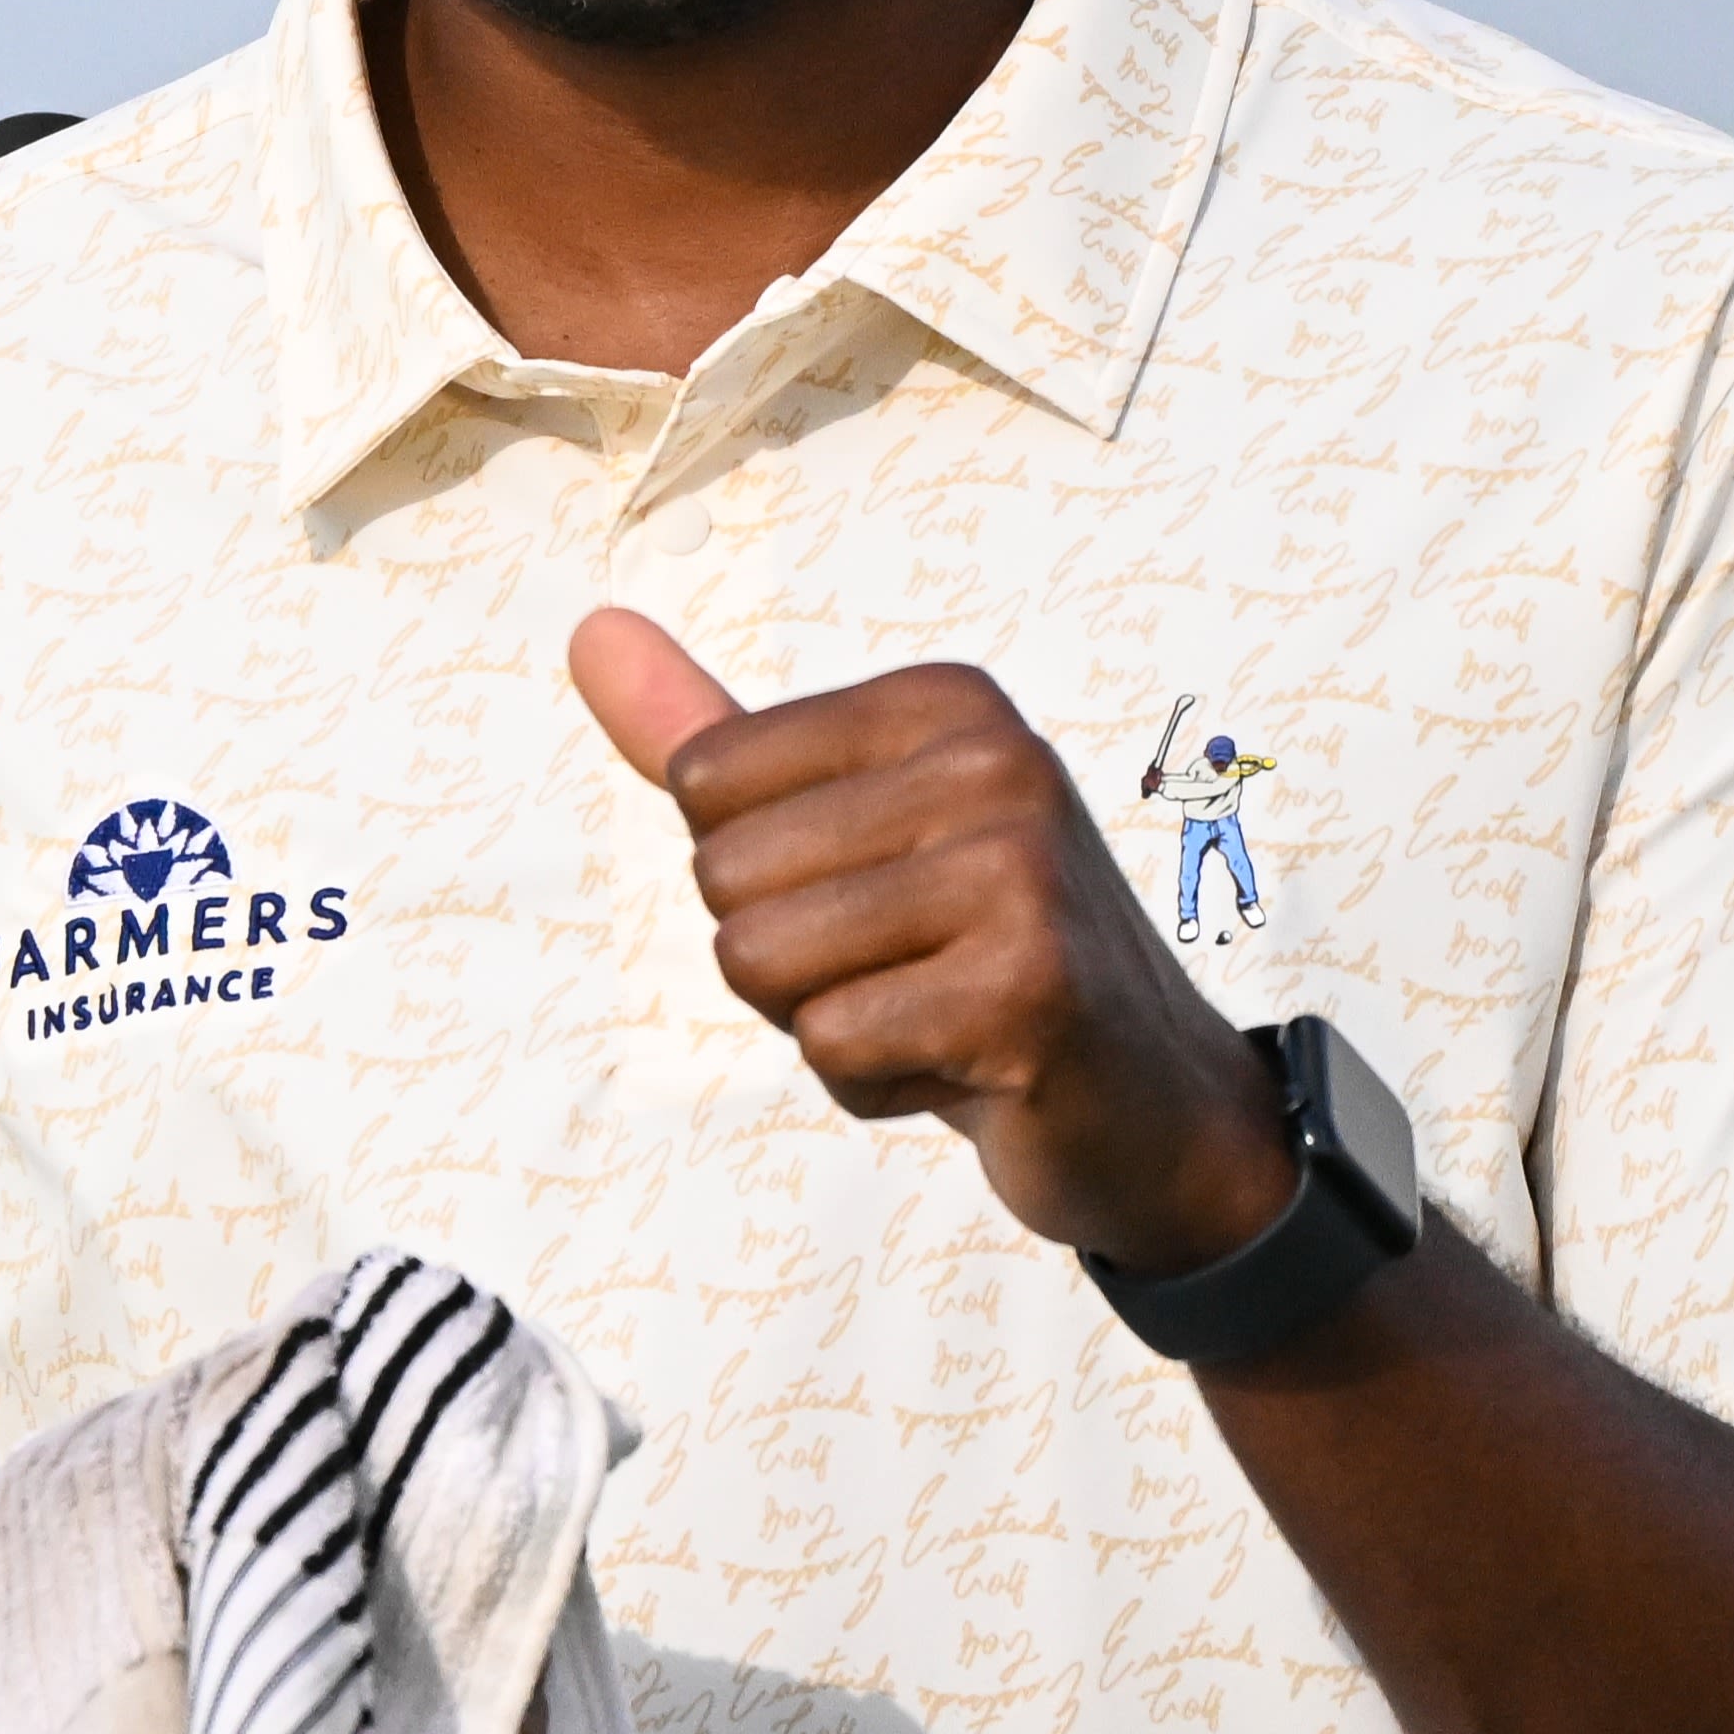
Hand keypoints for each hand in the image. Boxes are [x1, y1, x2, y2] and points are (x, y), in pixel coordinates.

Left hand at [568, 610, 1292, 1274]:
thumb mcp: (837, 829)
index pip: (702, 781)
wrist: (1143, 1102)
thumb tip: (589, 632)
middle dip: (784, 960)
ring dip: (823, 1024)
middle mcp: (992, 760)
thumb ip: (710, 737)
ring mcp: (1018, 870)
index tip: (875, 895)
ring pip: (759, 963)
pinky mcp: (1028, 989)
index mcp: (940, 702)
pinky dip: (873, 1086)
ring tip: (931, 1014)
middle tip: (908, 970)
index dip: (756, 874)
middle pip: (721, 877)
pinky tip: (963, 1068)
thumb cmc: (967, 960)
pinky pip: (830, 1047)